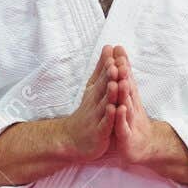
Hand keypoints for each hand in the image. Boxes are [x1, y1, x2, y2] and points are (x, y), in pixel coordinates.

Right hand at [61, 44, 118, 160]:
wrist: (72, 139)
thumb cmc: (87, 112)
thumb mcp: (93, 87)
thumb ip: (101, 68)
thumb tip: (108, 47)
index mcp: (96, 91)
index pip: (103, 75)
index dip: (109, 64)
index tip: (114, 51)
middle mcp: (96, 102)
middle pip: (104, 87)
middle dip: (110, 76)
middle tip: (116, 63)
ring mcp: (97, 117)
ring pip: (105, 104)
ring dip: (110, 94)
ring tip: (116, 83)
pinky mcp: (100, 132)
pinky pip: (106, 124)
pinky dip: (110, 117)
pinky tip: (114, 110)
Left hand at [110, 45, 156, 163]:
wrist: (143, 146)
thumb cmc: (132, 120)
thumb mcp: (128, 97)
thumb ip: (124, 77)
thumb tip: (120, 56)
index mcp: (129, 97)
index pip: (126, 78)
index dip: (122, 64)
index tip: (118, 49)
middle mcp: (131, 106)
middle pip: (128, 89)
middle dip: (124, 75)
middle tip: (121, 61)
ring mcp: (130, 121)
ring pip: (126, 105)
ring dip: (124, 94)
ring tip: (121, 82)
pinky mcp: (126, 136)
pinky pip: (122, 126)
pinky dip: (121, 118)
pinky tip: (119, 110)